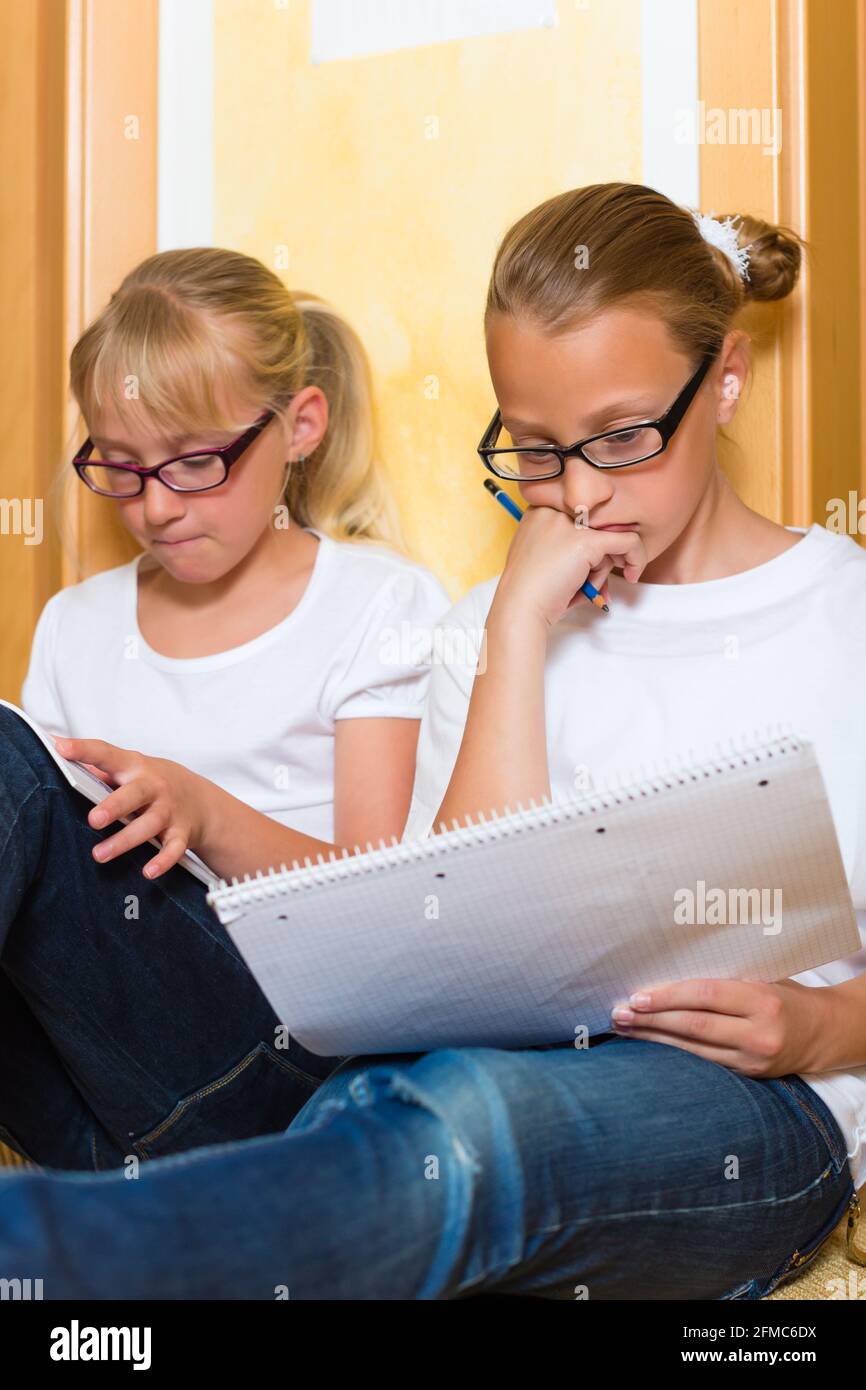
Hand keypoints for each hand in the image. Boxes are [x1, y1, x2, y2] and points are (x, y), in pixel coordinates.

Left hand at [53, 737, 206, 879]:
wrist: (203, 801)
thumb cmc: (155, 783)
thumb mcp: (132, 768)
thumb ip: (101, 767)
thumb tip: (61, 758)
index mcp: (135, 767)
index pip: (107, 754)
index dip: (84, 750)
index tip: (61, 748)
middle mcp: (154, 787)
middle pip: (134, 794)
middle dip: (114, 806)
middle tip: (94, 819)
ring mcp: (169, 811)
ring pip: (148, 826)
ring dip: (124, 841)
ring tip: (100, 854)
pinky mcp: (181, 834)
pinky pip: (173, 849)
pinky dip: (162, 861)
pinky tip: (148, 871)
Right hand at [493, 505, 647, 628]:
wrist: (520, 608)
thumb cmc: (532, 591)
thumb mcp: (546, 557)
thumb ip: (569, 544)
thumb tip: (609, 546)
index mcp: (541, 509)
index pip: (581, 518)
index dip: (587, 544)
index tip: (584, 565)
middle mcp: (555, 509)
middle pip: (595, 526)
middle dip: (597, 556)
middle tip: (588, 581)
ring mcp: (571, 523)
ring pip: (608, 536)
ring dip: (603, 567)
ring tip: (584, 588)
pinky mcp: (588, 541)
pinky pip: (628, 542)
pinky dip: (636, 559)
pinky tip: (632, 575)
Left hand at [609, 976, 831, 1077]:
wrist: (822, 1032)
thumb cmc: (783, 994)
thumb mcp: (761, 976)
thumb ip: (724, 977)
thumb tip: (666, 969)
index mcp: (762, 1000)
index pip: (705, 996)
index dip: (668, 997)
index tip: (637, 996)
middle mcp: (758, 1033)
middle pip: (694, 1026)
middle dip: (651, 1020)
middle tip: (618, 1014)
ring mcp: (752, 1059)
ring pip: (693, 1050)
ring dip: (654, 1039)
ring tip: (623, 1028)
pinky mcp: (748, 1076)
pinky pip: (703, 1064)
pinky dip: (672, 1054)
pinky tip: (649, 1045)